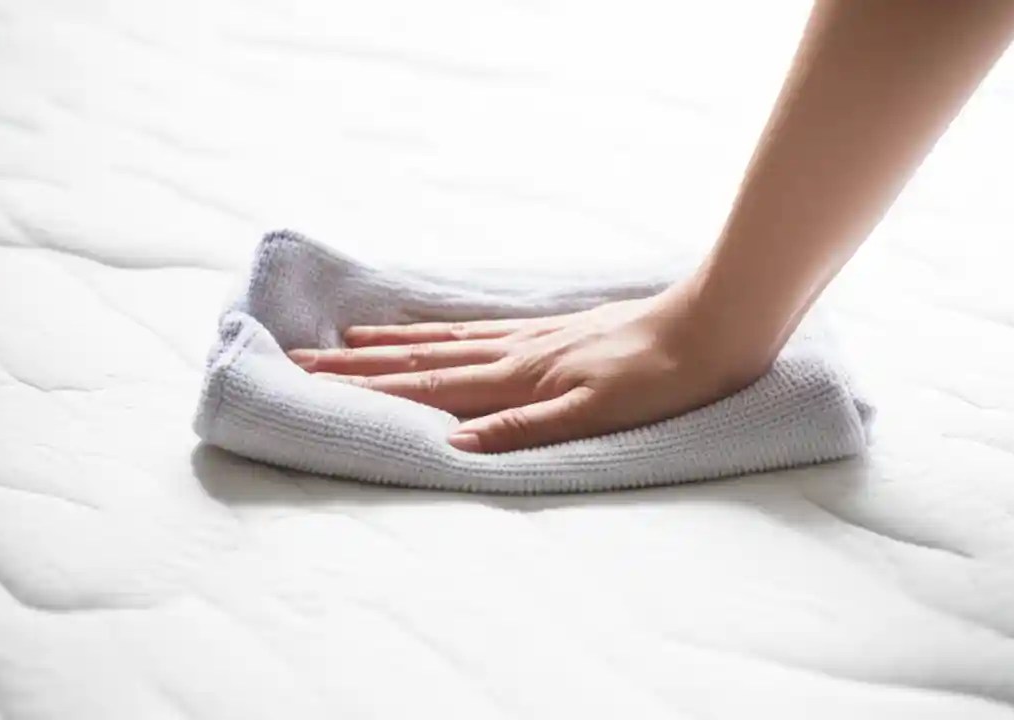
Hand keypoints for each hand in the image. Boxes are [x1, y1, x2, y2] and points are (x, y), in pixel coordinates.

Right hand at [287, 284, 769, 452]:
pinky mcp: (552, 331)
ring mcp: (531, 338)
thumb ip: (524, 430)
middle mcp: (514, 354)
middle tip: (302, 358)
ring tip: (348, 338)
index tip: (310, 382)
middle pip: (421, 360)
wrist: (711, 327)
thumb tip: (453, 442)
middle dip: (358, 364)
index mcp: (518, 380)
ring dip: (392, 344)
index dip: (365, 388)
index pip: (426, 387)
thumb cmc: (660, 381)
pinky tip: (435, 327)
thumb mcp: (596, 417)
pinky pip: (481, 327)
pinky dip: (443, 327)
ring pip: (445, 340)